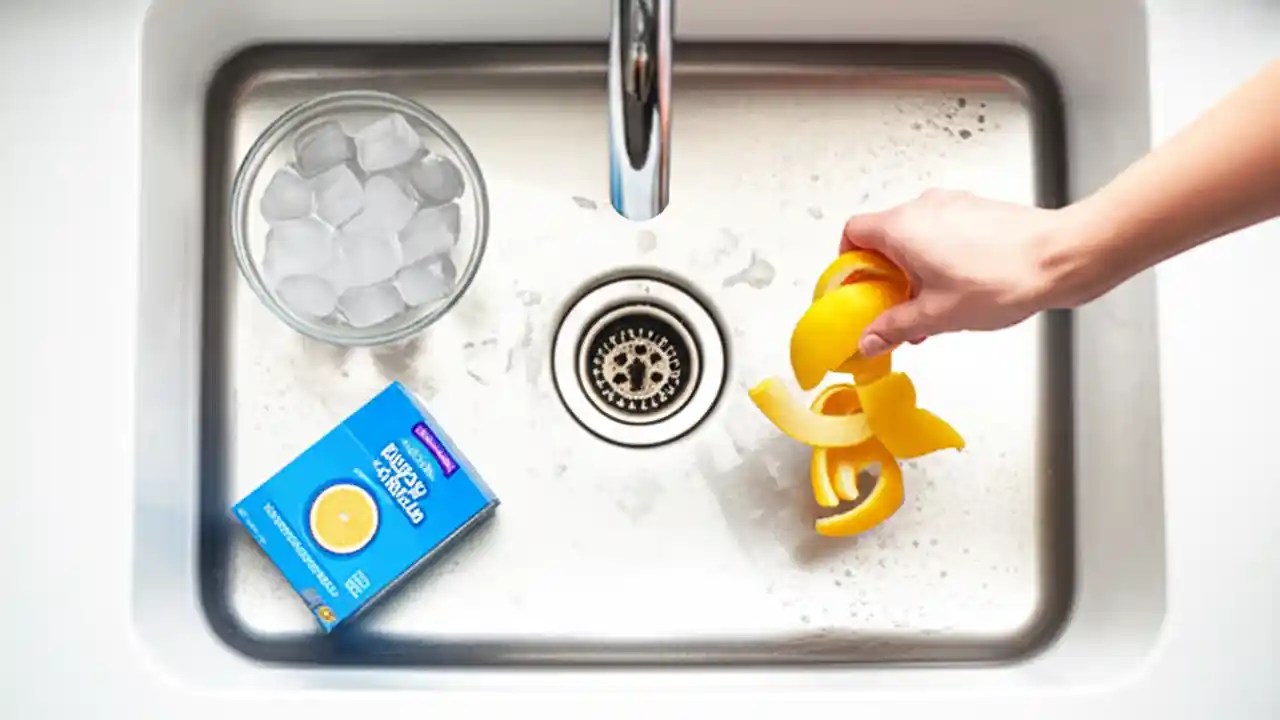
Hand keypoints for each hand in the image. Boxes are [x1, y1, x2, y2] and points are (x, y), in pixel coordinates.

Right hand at [842, 189, 1081, 356]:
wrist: (1061, 257)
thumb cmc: (1003, 278)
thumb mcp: (937, 315)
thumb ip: (895, 327)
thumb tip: (871, 339)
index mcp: (902, 227)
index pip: (853, 233)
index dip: (849, 264)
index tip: (858, 292)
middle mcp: (923, 207)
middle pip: (884, 236)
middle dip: (885, 275)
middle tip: (895, 308)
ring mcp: (953, 204)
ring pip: (916, 235)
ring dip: (914, 269)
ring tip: (933, 305)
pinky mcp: (978, 210)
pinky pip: (943, 231)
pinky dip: (940, 257)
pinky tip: (960, 288)